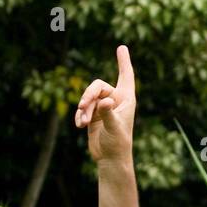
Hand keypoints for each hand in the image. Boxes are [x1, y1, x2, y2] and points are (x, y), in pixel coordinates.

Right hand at [75, 44, 135, 165]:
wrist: (110, 159)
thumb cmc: (118, 143)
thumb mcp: (114, 128)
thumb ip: (108, 113)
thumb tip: (104, 101)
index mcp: (126, 99)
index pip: (126, 76)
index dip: (123, 62)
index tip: (121, 47)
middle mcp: (115, 100)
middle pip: (97, 86)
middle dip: (88, 95)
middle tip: (82, 106)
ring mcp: (103, 107)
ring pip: (88, 98)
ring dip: (84, 109)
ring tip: (84, 122)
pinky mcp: (94, 115)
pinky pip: (83, 109)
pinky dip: (80, 116)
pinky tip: (80, 126)